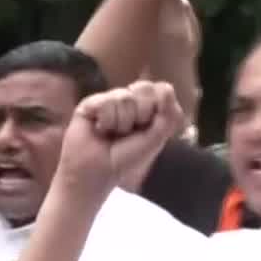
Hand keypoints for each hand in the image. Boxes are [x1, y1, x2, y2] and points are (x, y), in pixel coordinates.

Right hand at [56, 81, 182, 196]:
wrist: (97, 172)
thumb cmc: (126, 159)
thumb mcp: (157, 138)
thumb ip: (169, 114)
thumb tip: (166, 87)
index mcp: (148, 107)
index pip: (162, 90)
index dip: (158, 109)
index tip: (148, 129)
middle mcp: (129, 100)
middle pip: (145, 88)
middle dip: (140, 115)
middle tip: (127, 133)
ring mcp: (109, 100)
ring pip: (124, 97)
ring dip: (121, 123)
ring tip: (111, 134)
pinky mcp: (90, 103)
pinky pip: (105, 102)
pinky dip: (105, 121)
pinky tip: (99, 130)